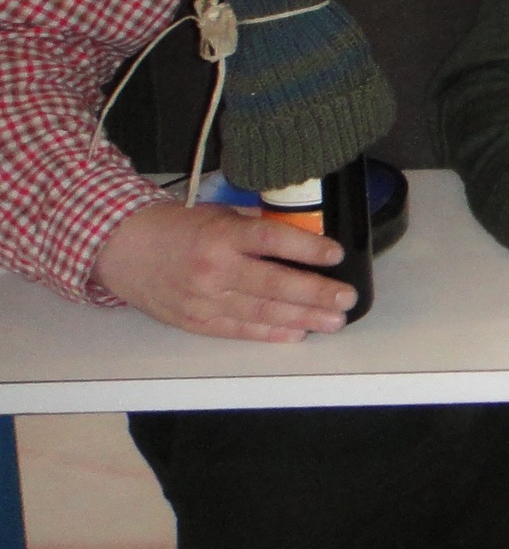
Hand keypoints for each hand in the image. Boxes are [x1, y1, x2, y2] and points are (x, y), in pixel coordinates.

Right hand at [92, 201, 355, 341]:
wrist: (122, 249)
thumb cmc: (177, 228)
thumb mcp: (217, 215)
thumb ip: (256, 227)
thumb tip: (301, 236)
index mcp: (221, 235)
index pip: (271, 241)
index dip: (307, 248)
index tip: (336, 254)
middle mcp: (214, 269)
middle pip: (273, 284)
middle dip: (315, 293)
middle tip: (346, 298)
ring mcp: (204, 299)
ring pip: (261, 312)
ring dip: (302, 318)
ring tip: (333, 321)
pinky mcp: (195, 321)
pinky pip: (240, 330)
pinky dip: (271, 333)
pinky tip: (297, 333)